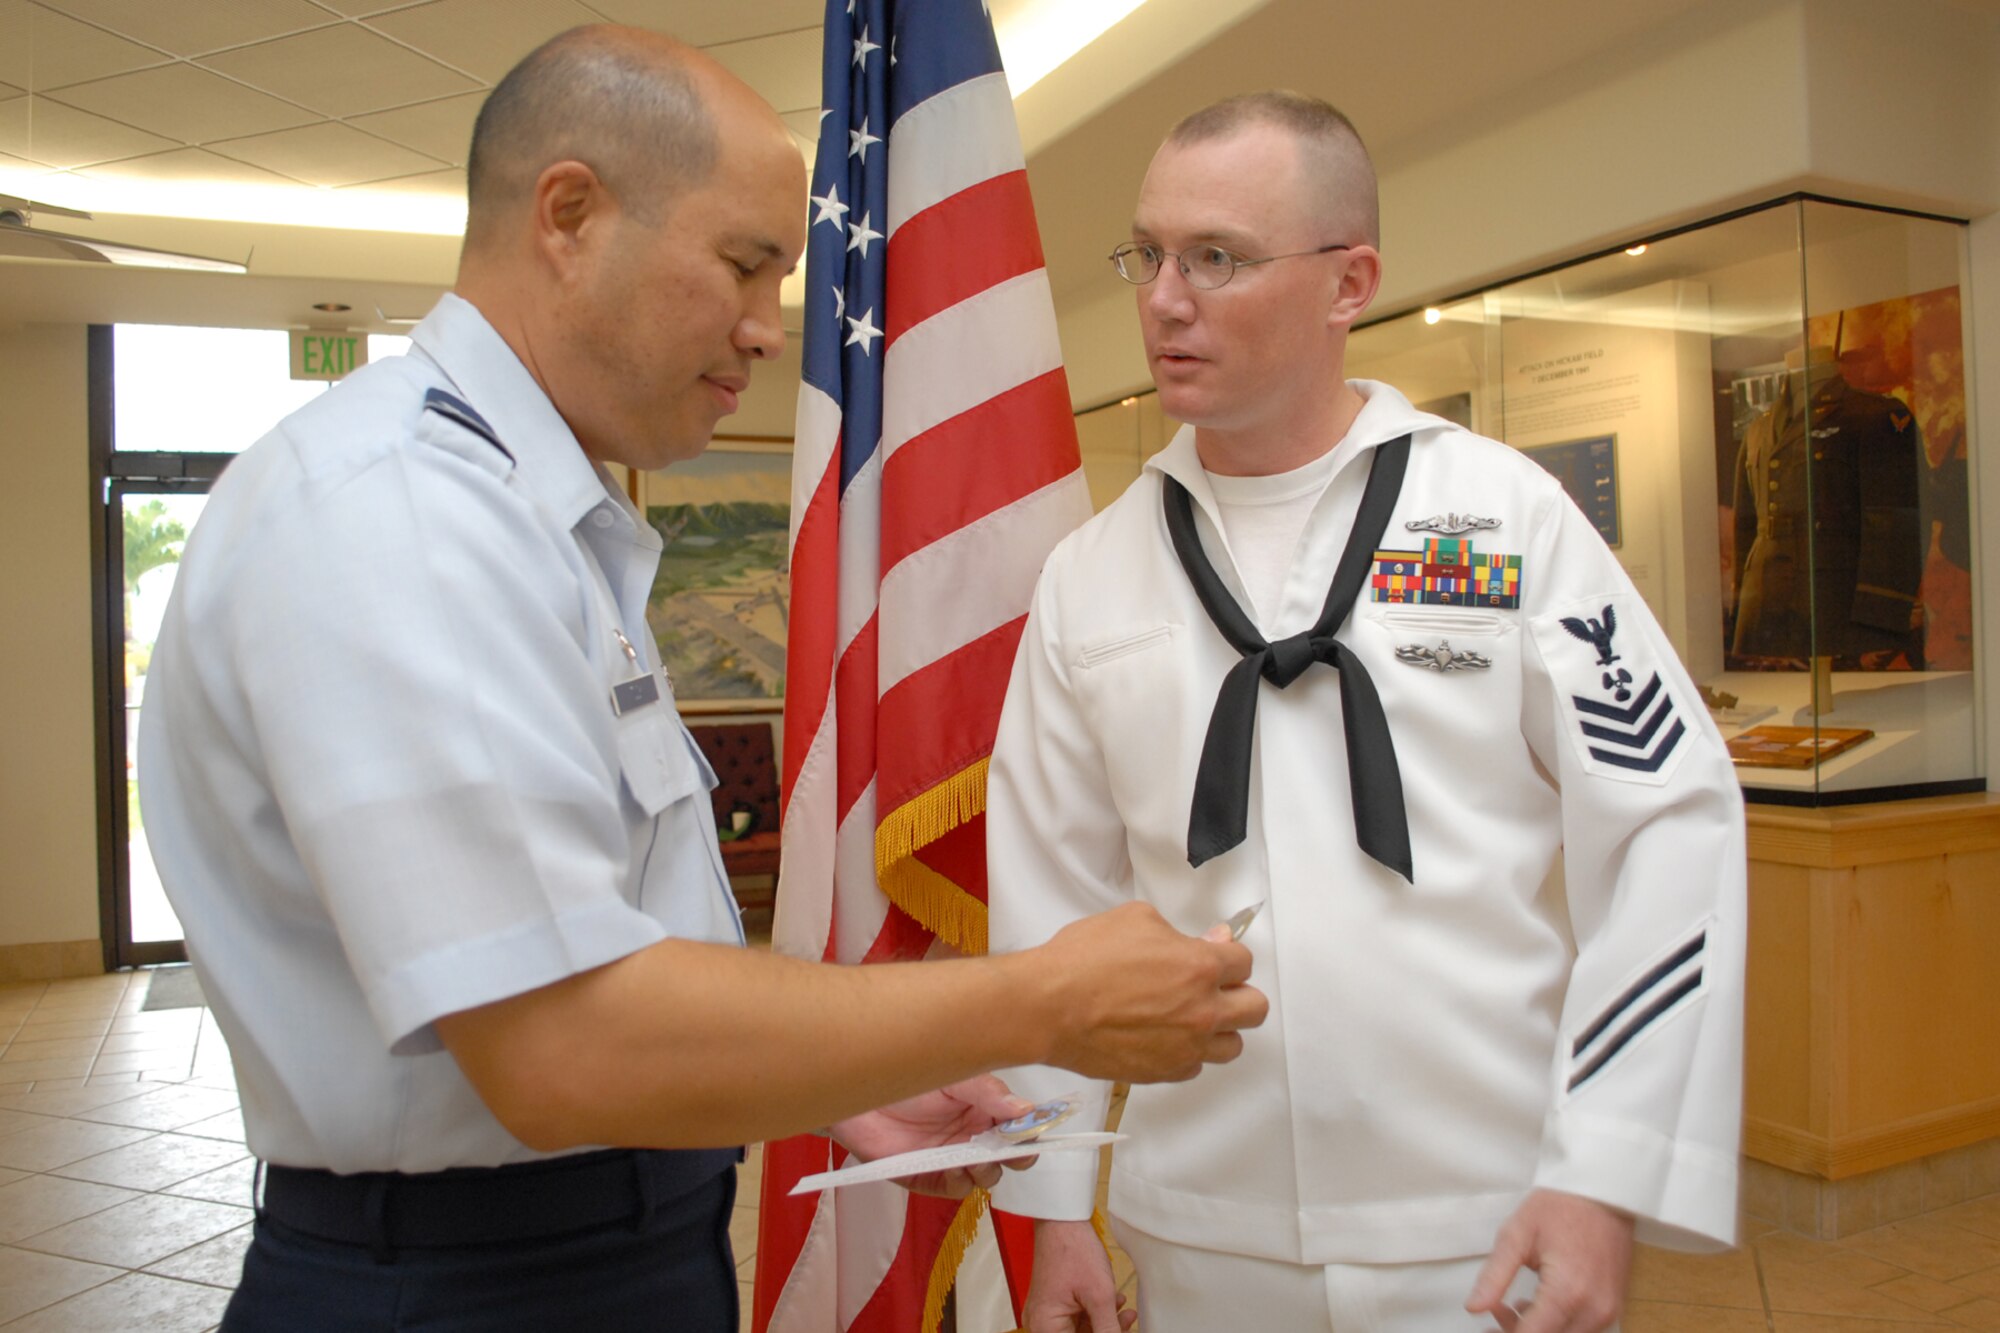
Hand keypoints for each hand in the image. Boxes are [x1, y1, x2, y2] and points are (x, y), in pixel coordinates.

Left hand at [827, 1075, 1033, 1197]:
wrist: (857, 1091)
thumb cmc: (903, 1077)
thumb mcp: (953, 1078)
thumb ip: (989, 1094)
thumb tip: (1027, 1111)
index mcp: (984, 1108)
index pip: (1019, 1125)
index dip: (1031, 1131)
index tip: (1035, 1131)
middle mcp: (971, 1134)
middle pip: (1008, 1155)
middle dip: (1015, 1156)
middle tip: (1012, 1151)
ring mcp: (950, 1157)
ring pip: (985, 1176)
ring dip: (987, 1171)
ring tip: (977, 1158)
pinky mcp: (926, 1176)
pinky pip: (954, 1188)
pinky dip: (960, 1182)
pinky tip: (956, 1169)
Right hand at [1022, 1219, 1133, 1332]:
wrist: (1062, 1219)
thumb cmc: (1073, 1249)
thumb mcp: (1099, 1295)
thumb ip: (1109, 1329)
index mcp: (1045, 1326)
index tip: (1120, 1332)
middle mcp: (1040, 1323)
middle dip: (1106, 1331)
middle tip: (1128, 1323)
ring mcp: (1046, 1312)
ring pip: (1080, 1330)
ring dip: (1104, 1322)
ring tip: (1126, 1310)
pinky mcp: (1054, 1302)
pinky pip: (1076, 1317)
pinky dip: (1096, 1312)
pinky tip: (1114, 1301)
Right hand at [1037, 902, 1267, 1083]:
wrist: (1048, 1007)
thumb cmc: (1083, 960)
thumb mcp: (1135, 920)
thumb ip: (1179, 932)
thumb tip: (1209, 940)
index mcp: (1200, 966)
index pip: (1244, 962)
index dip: (1228, 956)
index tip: (1216, 957)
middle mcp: (1203, 1010)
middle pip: (1255, 1009)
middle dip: (1238, 994)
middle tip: (1214, 988)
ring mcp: (1186, 1046)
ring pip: (1232, 1045)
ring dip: (1219, 1029)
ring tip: (1192, 1017)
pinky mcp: (1165, 1072)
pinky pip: (1196, 1066)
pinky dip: (1187, 1053)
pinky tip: (1165, 1036)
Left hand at [1466, 1189, 1634, 1332]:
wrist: (1603, 1191)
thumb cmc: (1561, 1206)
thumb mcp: (1516, 1235)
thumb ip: (1494, 1277)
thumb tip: (1474, 1307)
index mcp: (1567, 1293)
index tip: (1487, 1326)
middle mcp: (1593, 1309)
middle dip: (1518, 1332)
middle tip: (1497, 1310)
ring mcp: (1607, 1311)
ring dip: (1538, 1329)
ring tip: (1516, 1303)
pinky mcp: (1613, 1307)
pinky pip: (1582, 1330)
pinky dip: (1558, 1325)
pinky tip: (1539, 1304)